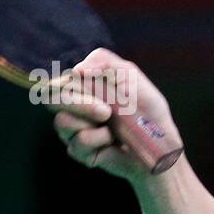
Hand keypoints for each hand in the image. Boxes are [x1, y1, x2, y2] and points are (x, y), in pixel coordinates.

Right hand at [46, 48, 179, 181]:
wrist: (161, 141)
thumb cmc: (146, 107)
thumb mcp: (130, 75)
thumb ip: (104, 61)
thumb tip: (77, 70)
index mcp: (81, 88)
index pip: (56, 82)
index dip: (67, 83)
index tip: (91, 87)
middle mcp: (73, 108)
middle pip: (52, 100)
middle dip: (79, 103)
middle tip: (106, 111)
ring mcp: (74, 131)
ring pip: (62, 121)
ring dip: (90, 121)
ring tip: (111, 124)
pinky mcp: (81, 151)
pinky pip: (78, 142)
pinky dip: (98, 139)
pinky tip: (112, 140)